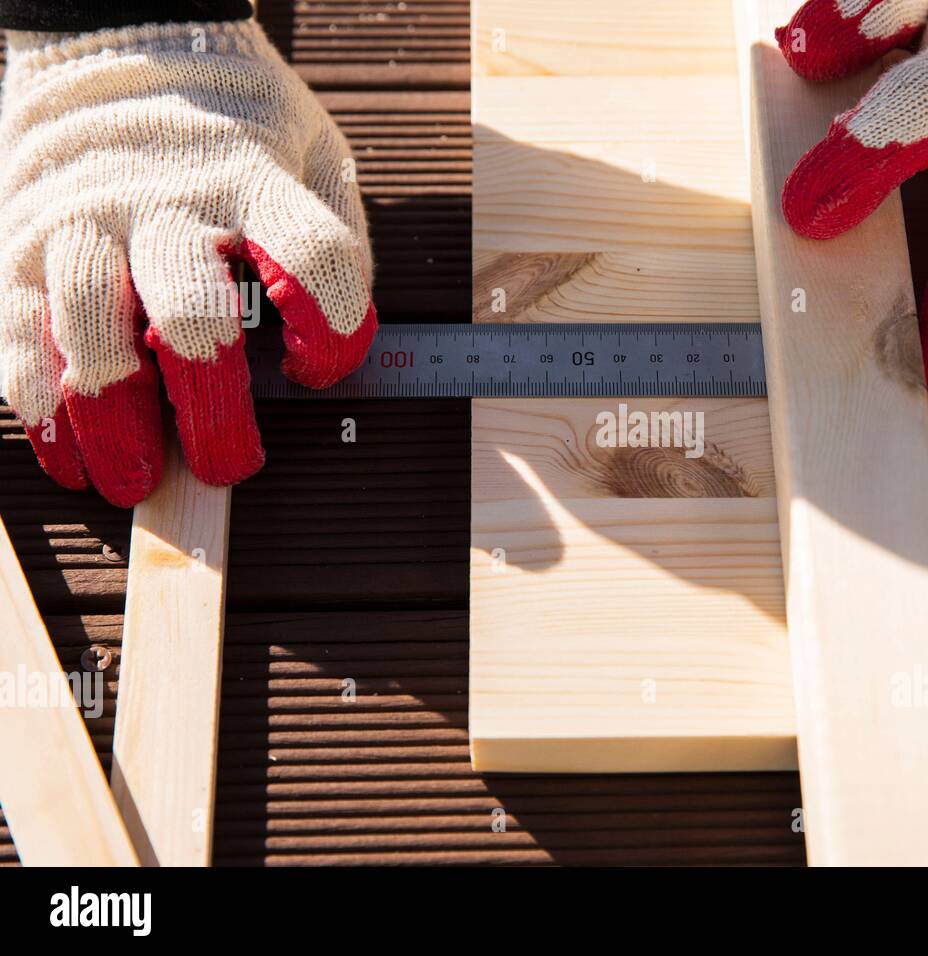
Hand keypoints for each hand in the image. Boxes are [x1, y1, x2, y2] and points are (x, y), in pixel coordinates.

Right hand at [0, 19, 375, 504]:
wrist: (117, 34)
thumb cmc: (237, 119)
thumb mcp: (315, 152)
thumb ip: (338, 237)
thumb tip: (345, 335)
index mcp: (258, 180)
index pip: (312, 260)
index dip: (329, 329)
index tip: (318, 368)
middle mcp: (168, 202)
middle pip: (193, 313)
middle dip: (211, 404)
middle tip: (227, 466)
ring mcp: (86, 219)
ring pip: (92, 330)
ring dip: (113, 419)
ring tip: (132, 480)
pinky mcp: (20, 237)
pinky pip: (15, 326)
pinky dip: (33, 396)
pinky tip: (61, 448)